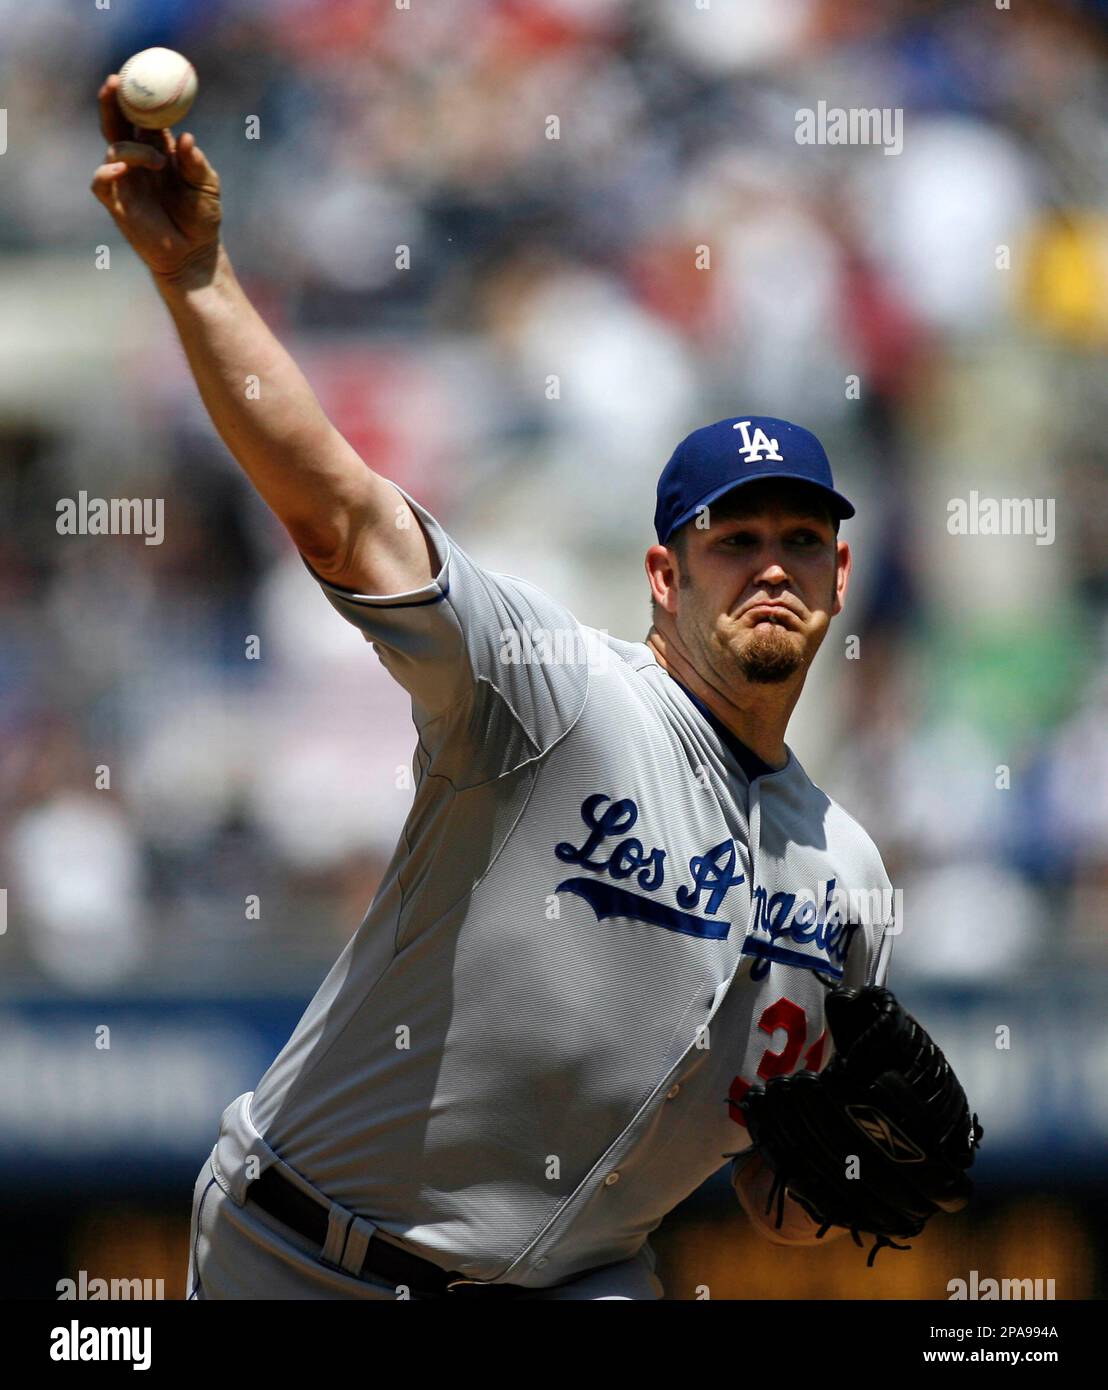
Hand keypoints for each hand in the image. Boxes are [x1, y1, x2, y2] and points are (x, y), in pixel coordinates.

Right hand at [90, 74, 221, 283]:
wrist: (194, 253)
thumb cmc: (202, 217)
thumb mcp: (207, 187)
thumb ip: (196, 163)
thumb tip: (186, 139)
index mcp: (158, 147)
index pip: (141, 115)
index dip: (136, 95)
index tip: (136, 75)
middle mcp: (137, 159)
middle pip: (117, 122)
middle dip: (112, 101)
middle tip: (114, 83)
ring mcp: (125, 179)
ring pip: (113, 148)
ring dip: (133, 149)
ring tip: (159, 163)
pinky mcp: (115, 202)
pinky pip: (100, 180)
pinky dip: (107, 171)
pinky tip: (121, 170)